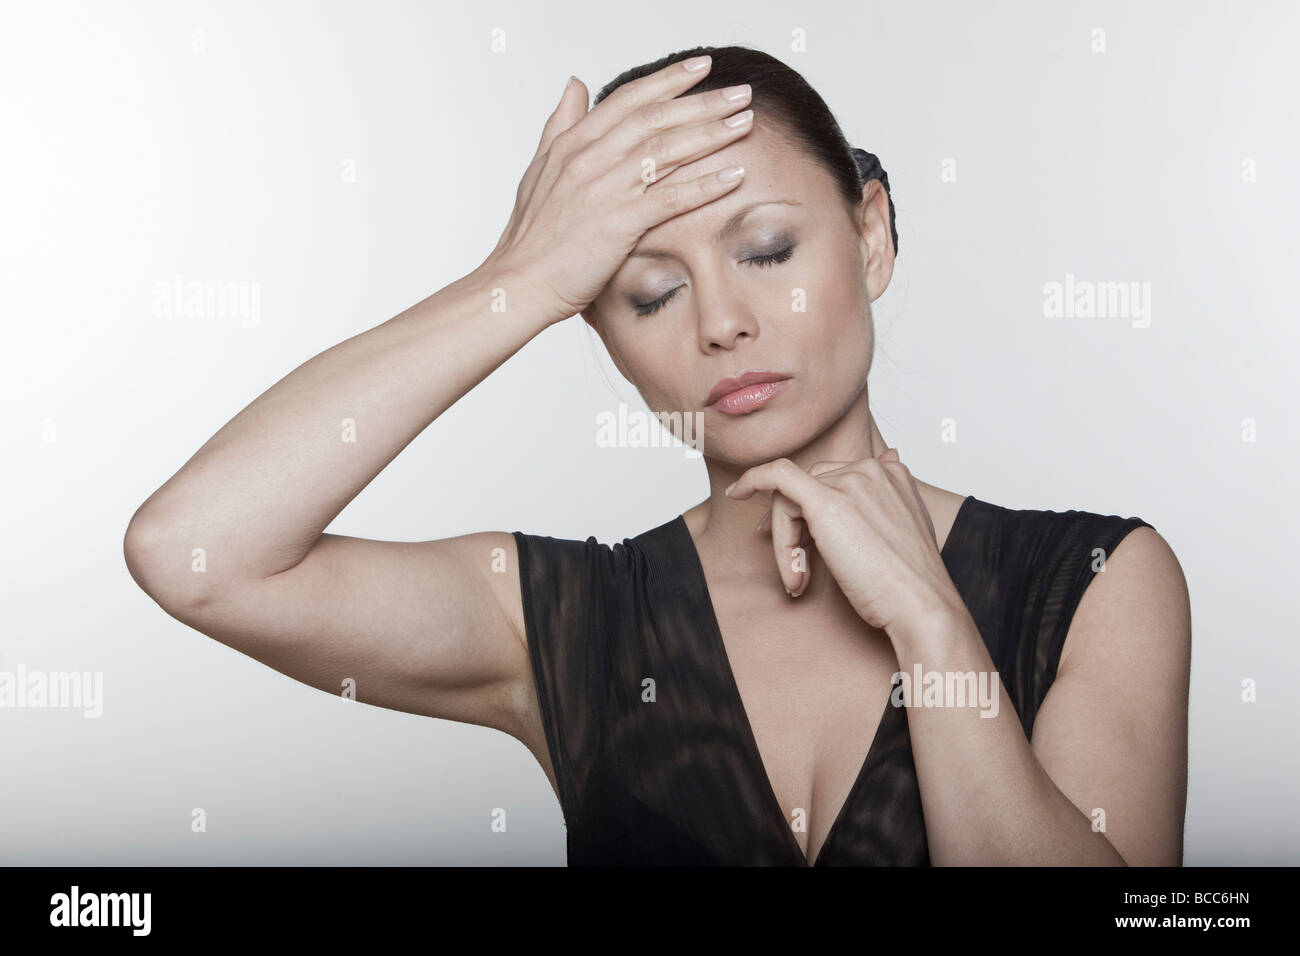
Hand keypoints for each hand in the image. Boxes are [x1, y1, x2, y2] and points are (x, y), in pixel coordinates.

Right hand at [481, 56, 753, 325]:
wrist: (518, 283)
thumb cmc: (529, 237)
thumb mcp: (539, 169)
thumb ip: (560, 124)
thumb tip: (575, 84)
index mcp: (572, 143)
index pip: (627, 100)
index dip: (667, 81)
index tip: (700, 68)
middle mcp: (589, 158)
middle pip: (655, 118)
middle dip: (702, 102)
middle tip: (740, 93)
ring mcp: (604, 189)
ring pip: (667, 150)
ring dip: (711, 134)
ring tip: (745, 122)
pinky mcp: (619, 223)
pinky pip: (671, 197)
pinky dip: (705, 185)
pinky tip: (734, 176)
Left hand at [726, 448, 961, 633]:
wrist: (920, 605)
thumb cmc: (910, 584)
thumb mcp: (906, 530)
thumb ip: (890, 498)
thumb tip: (888, 458)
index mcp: (891, 473)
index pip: (835, 478)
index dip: (810, 507)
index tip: (798, 535)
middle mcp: (871, 469)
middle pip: (810, 485)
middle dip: (793, 523)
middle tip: (791, 564)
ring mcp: (850, 481)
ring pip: (792, 496)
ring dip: (785, 539)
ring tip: (798, 578)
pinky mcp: (826, 501)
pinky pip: (777, 477)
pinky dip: (753, 481)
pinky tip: (737, 495)